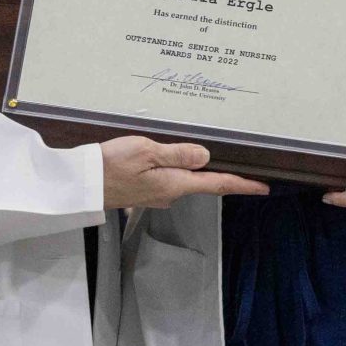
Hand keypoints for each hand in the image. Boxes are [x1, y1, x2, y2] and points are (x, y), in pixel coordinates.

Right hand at [102, 135, 269, 209]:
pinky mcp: (144, 192)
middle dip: (220, 176)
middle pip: (202, 183)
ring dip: (195, 171)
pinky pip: (168, 180)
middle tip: (241, 168)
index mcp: (174, 184)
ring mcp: (156, 195)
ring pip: (184, 181)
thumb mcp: (146, 151)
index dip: (243, 185)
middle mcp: (169, 194)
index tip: (263, 188)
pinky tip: (170, 160)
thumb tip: (206, 156)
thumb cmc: (111, 164)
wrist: (81, 184)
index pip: (217, 184)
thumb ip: (178, 154)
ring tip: (205, 158)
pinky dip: (175, 170)